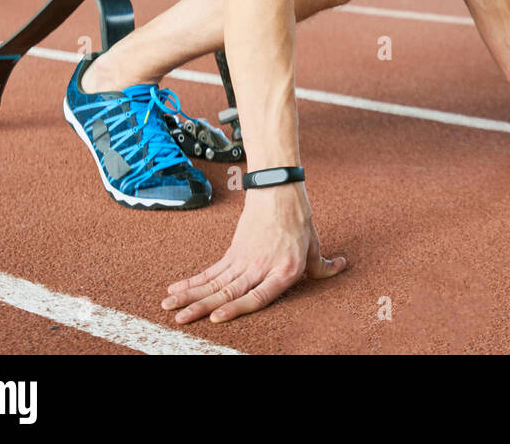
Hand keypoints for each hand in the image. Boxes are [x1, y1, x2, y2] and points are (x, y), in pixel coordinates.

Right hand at [162, 182, 345, 323]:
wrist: (278, 189)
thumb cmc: (298, 218)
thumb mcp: (314, 244)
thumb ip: (322, 266)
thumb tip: (339, 267)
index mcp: (285, 271)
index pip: (259, 296)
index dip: (237, 307)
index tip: (217, 317)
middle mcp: (262, 268)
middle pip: (228, 291)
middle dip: (201, 307)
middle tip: (180, 319)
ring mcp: (245, 260)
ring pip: (214, 282)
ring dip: (190, 296)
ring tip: (169, 307)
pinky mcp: (234, 252)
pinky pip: (211, 271)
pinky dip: (193, 282)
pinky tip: (176, 289)